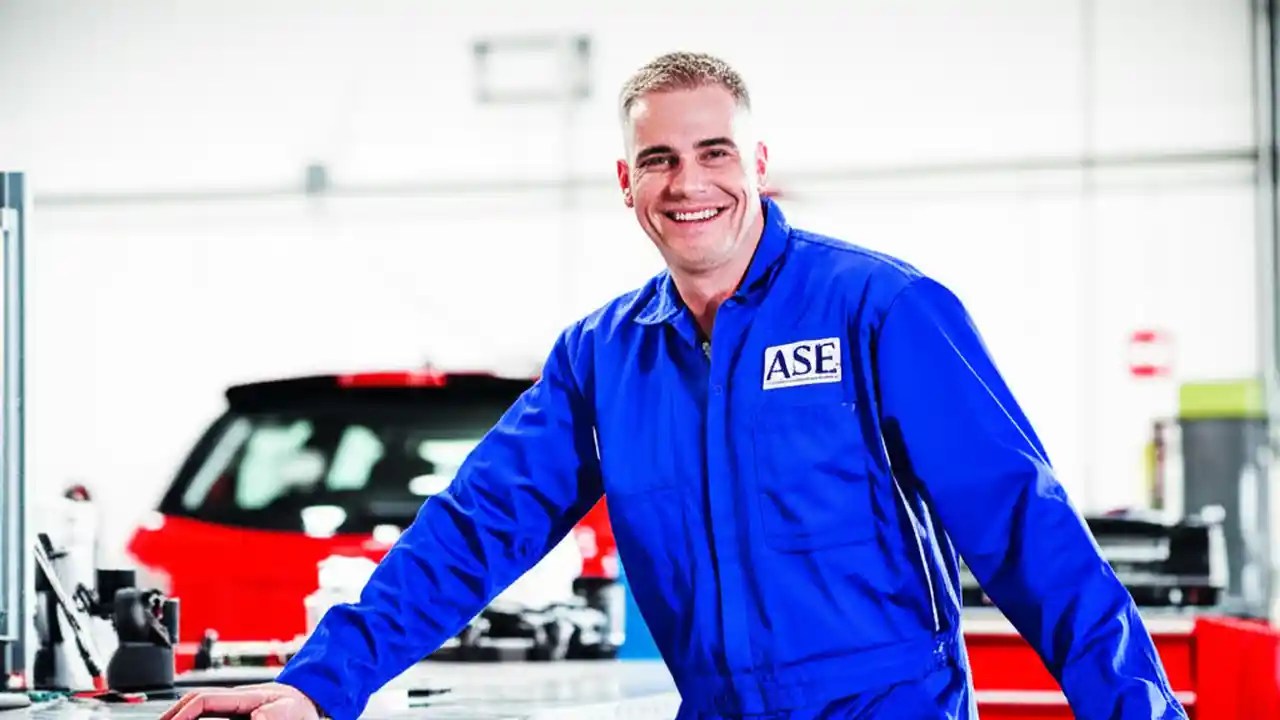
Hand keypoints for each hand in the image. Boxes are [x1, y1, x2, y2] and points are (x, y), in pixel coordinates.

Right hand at [158, 682, 322, 719]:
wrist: (313, 700)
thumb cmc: (302, 705)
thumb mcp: (292, 710)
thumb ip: (276, 714)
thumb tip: (258, 718)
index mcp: (244, 696)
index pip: (204, 700)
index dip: (183, 712)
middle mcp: (236, 699)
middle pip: (195, 702)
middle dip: (173, 714)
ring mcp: (235, 707)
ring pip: (200, 709)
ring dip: (181, 717)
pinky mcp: (239, 715)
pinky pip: (211, 717)